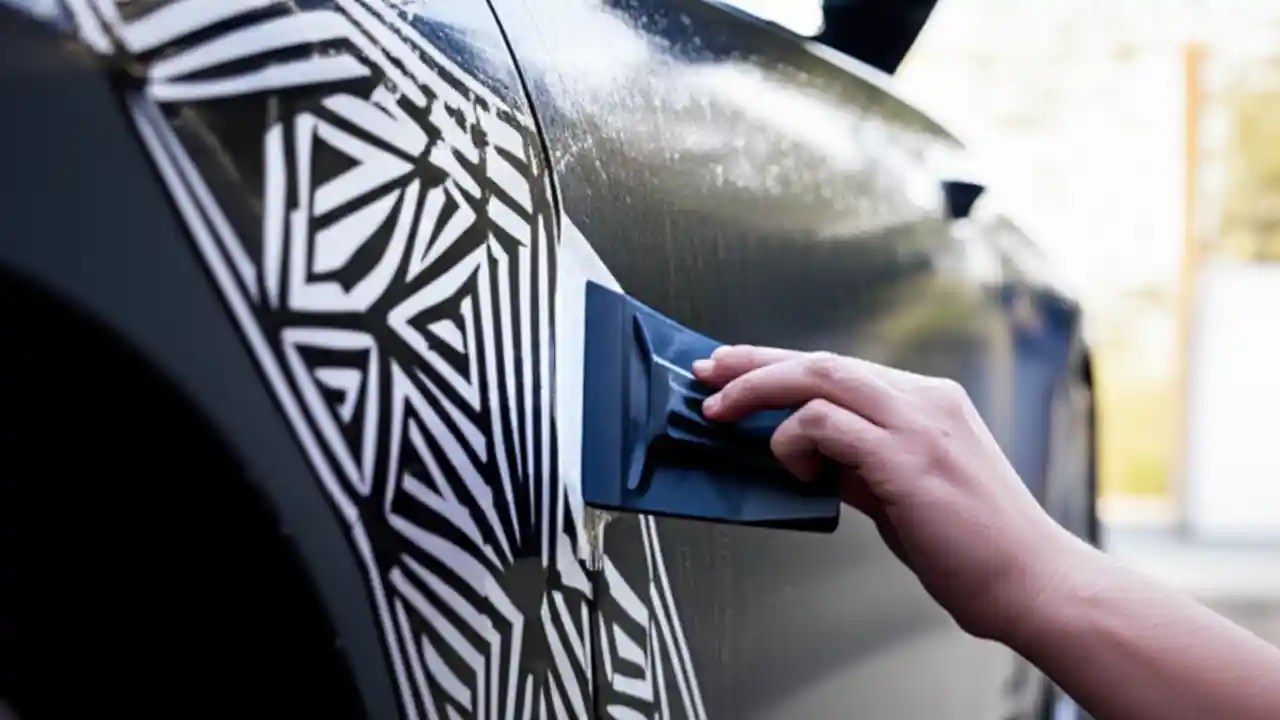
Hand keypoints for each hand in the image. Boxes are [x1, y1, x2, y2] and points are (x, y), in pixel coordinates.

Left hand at [694, 345, 1082, 641]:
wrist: (1032, 584)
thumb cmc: (972, 547)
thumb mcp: (904, 491)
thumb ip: (857, 464)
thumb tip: (803, 452)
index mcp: (927, 402)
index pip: (838, 369)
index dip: (778, 364)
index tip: (732, 370)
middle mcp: (924, 401)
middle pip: (821, 361)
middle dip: (753, 364)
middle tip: (706, 372)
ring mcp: (919, 424)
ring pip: (820, 378)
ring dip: (759, 392)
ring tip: (722, 414)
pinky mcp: (909, 458)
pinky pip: (828, 424)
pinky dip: (794, 438)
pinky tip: (792, 467)